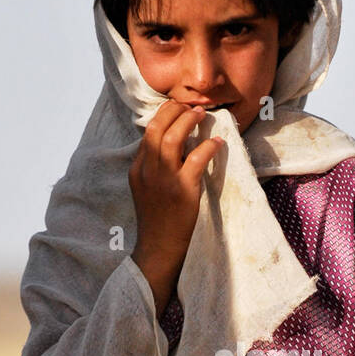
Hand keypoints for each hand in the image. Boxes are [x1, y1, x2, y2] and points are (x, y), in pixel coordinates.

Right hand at [129, 100, 224, 274]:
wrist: (159, 249)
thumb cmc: (158, 221)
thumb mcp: (146, 191)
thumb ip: (154, 169)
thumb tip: (175, 146)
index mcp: (137, 170)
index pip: (148, 133)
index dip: (164, 116)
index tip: (177, 108)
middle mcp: (148, 171)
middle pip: (157, 129)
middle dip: (174, 111)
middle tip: (190, 106)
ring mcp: (164, 180)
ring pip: (173, 138)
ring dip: (189, 121)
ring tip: (202, 114)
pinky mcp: (182, 191)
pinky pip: (197, 158)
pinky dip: (209, 146)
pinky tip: (218, 143)